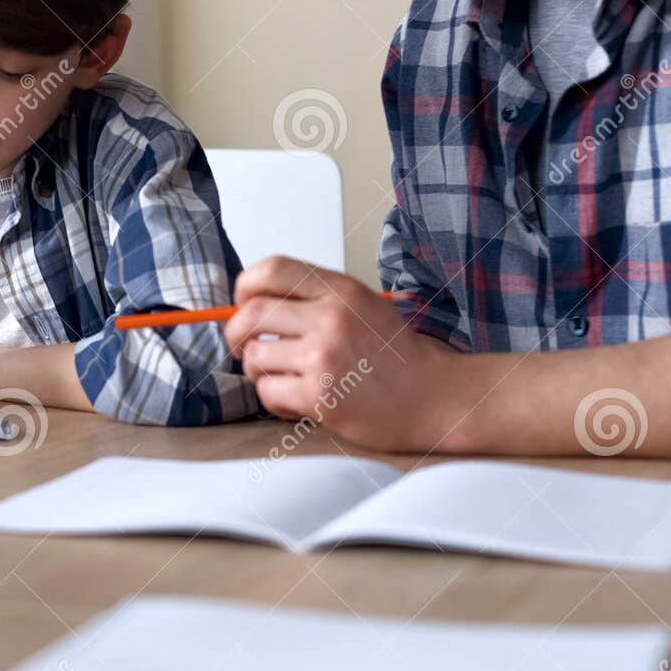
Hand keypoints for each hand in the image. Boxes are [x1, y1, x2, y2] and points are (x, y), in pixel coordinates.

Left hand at [224, 256, 462, 451]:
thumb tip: (253, 302)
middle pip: (251, 314)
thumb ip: (316, 299)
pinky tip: (296, 401)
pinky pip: (268, 392)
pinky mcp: (321, 396)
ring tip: (282, 377)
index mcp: (340, 290)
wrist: (436, 397)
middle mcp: (330, 318)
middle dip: (235, 333)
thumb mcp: (363, 306)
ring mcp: (324, 358)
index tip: (241, 304)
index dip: (244, 287)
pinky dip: (273, 399)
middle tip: (241, 346)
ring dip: (258, 371)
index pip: (271, 269)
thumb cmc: (398, 356)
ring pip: (255, 357)